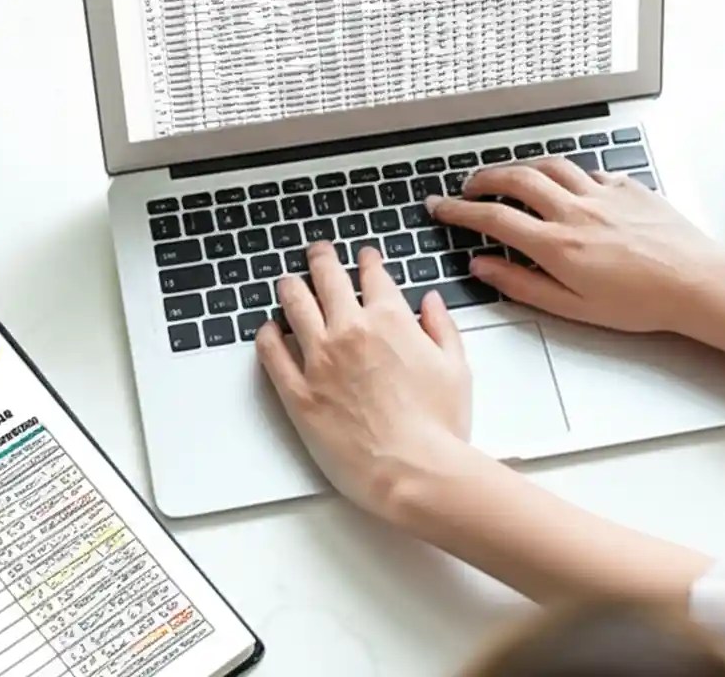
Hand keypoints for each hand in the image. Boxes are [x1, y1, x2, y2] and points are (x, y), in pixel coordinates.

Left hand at [256, 243, 486, 519]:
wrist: (412, 470)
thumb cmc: (439, 426)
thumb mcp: (457, 368)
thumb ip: (442, 328)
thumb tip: (431, 303)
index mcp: (391, 319)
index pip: (372, 275)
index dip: (367, 261)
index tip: (364, 257)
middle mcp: (350, 330)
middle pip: (327, 278)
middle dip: (321, 259)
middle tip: (317, 253)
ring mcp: (319, 360)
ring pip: (294, 306)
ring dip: (290, 287)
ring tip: (286, 281)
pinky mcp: (298, 392)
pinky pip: (272, 353)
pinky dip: (267, 335)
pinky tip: (268, 329)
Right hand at [428, 159, 724, 335]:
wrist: (696, 282)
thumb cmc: (641, 302)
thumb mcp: (572, 308)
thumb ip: (522, 285)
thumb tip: (484, 267)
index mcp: (557, 245)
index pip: (494, 218)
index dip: (460, 210)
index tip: (441, 207)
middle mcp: (575, 211)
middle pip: (516, 179)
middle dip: (483, 178)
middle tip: (468, 186)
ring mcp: (602, 194)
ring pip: (550, 165)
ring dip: (522, 166)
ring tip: (509, 176)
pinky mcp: (627, 186)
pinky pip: (588, 170)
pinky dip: (568, 173)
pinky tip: (567, 184)